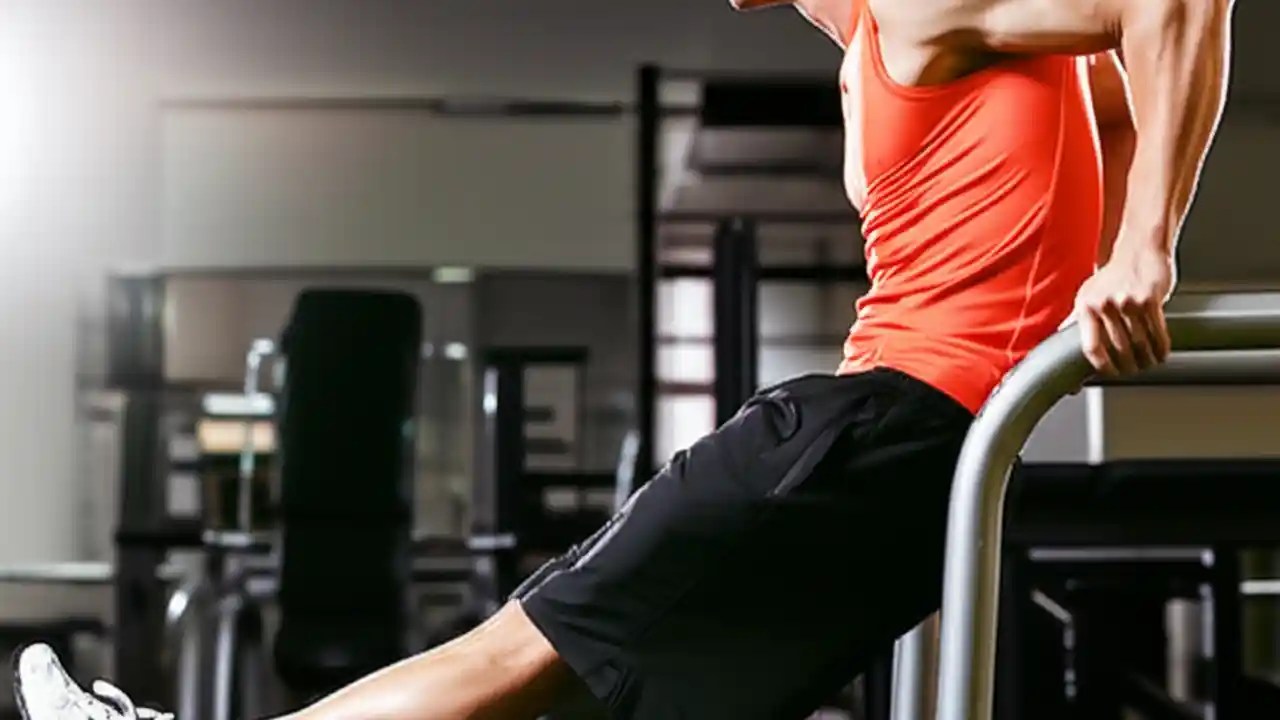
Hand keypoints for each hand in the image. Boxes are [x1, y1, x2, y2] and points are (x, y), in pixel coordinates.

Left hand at [1074, 244, 1175, 376]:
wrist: (1139, 249)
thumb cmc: (1113, 276)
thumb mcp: (1088, 295)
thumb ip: (1076, 319)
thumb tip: (1058, 342)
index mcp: (1085, 306)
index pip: (1091, 347)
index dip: (1102, 365)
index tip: (1111, 372)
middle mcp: (1104, 304)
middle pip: (1119, 348)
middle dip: (1129, 365)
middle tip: (1133, 370)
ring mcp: (1127, 301)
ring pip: (1140, 343)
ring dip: (1147, 359)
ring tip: (1149, 363)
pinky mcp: (1149, 298)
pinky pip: (1158, 332)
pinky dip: (1161, 347)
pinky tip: (1161, 352)